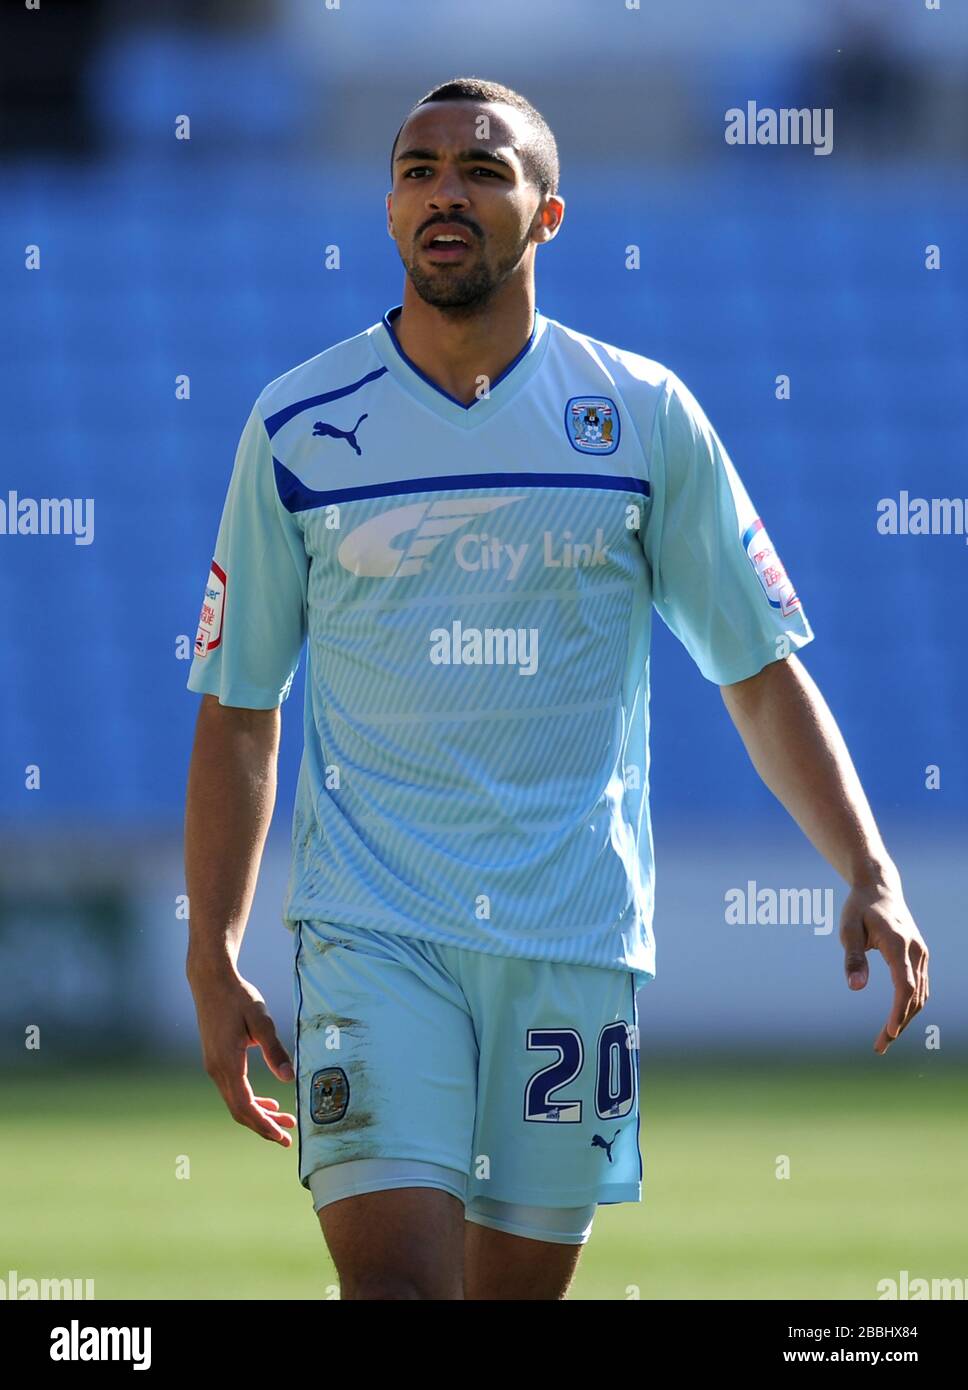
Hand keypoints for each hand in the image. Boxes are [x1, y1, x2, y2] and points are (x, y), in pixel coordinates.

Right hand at [188, 966, 297, 1143]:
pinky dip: (250, 1100)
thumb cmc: (238, 998)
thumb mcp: (261, 1021)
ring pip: (236, 1102)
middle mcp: (216, 1070)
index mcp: (227, 1063)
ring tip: (284, 1121)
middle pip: (239, 1110)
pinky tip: (268, 1102)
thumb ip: (274, 1050)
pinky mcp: (216, 1060)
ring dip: (259, 1114)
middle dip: (264, 1126)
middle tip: (287, 1138)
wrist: (211, 982)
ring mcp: (214, 1066)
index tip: (282, 1137)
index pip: (245, 1105)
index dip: (264, 1124)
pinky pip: (233, 1090)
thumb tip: (288, 1078)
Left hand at [840, 879, 928, 1053]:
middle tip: (880, 1046)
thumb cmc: (859, 908)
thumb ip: (852, 958)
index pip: (904, 984)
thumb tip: (856, 988)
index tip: (890, 1031)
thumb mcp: (848, 929)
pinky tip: (897, 1020)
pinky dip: (910, 1006)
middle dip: (899, 1023)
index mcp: (897, 943)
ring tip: (885, 1039)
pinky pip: (920, 987)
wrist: (880, 889)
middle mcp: (916, 950)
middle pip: (914, 995)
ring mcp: (921, 953)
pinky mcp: (920, 957)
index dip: (899, 1010)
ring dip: (906, 1018)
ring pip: (920, 994)